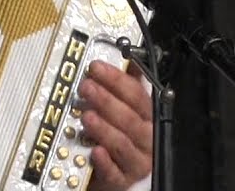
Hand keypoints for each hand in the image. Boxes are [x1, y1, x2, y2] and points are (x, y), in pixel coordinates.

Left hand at [79, 60, 153, 190]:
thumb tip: (128, 57)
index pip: (136, 94)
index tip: (96, 68)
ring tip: (86, 115)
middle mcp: (145, 139)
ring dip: (104, 128)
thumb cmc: (118, 136)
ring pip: (122, 143)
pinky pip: (114, 172)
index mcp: (148, 118)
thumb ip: (126, 85)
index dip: (116, 79)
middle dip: (106, 100)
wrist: (109, 173)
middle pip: (130, 118)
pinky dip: (105, 162)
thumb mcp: (125, 108)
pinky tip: (94, 150)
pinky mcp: (122, 180)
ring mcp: (135, 161)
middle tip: (86, 87)